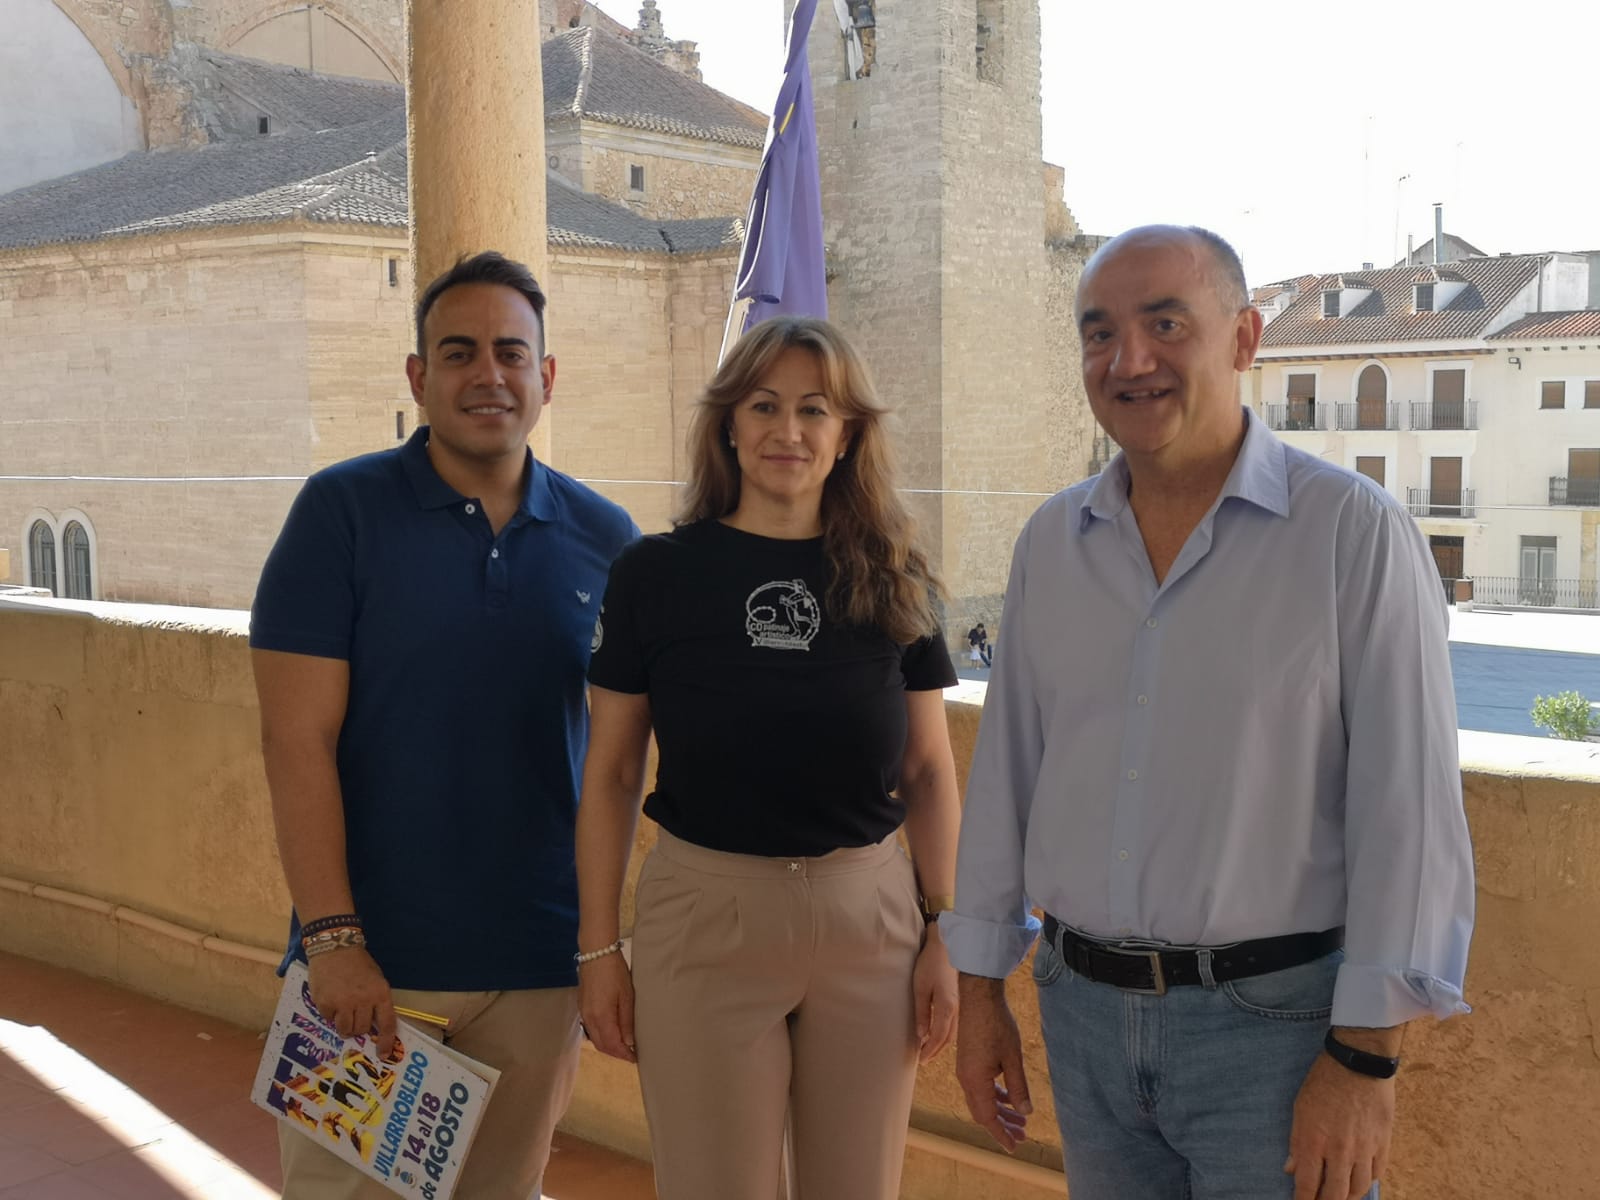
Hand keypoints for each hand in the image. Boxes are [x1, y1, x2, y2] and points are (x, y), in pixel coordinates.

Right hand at [307, 948, 395, 1053]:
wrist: (335, 948)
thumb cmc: (358, 964)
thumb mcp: (376, 980)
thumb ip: (376, 1001)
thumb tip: (375, 1026)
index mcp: (380, 993)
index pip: (386, 1024)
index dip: (385, 1042)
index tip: (383, 1055)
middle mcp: (363, 1000)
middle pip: (362, 1030)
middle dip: (359, 1028)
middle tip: (354, 1016)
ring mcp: (343, 1003)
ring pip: (346, 1030)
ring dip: (345, 1025)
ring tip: (343, 1011)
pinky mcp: (325, 1004)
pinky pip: (329, 1020)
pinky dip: (330, 1014)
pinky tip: (331, 999)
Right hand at [578, 951, 635, 1061]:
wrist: (596, 953)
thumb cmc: (615, 972)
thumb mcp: (626, 996)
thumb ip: (626, 1021)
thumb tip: (629, 1042)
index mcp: (601, 1018)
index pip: (612, 1045)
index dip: (624, 1055)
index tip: (635, 1059)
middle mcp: (589, 1019)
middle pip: (601, 1045)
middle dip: (616, 1053)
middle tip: (631, 1054)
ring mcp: (583, 1013)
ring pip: (595, 1038)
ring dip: (608, 1045)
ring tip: (623, 1045)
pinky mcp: (582, 1006)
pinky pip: (591, 1028)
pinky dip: (601, 1035)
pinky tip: (611, 1031)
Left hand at [913, 925, 957, 1061]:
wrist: (948, 944)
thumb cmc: (931, 963)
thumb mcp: (920, 987)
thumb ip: (921, 1012)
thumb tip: (921, 1035)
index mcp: (947, 1007)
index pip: (938, 1037)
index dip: (929, 1050)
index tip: (920, 1060)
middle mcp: (957, 1009)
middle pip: (947, 1038)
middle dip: (935, 1050)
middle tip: (923, 1059)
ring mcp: (961, 1005)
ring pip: (953, 1031)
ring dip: (941, 1043)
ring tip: (929, 1049)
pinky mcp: (960, 999)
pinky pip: (955, 1023)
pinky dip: (947, 1032)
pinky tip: (940, 1032)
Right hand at [954, 974, 1032, 1150]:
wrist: (979, 996)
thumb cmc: (996, 1025)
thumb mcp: (1012, 1058)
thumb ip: (1018, 1087)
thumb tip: (1025, 1112)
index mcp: (975, 1081)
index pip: (987, 1118)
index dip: (1001, 1134)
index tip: (1014, 1146)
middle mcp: (966, 1078)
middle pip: (982, 1112)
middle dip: (1002, 1126)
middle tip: (1022, 1136)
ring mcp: (965, 1069)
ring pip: (982, 1100)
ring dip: (1000, 1110)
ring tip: (1021, 1119)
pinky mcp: (969, 1061)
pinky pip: (980, 1087)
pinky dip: (994, 1095)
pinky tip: (1009, 1096)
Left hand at [1285, 1051, 1395, 1199]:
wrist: (1358, 1063)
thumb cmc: (1323, 1082)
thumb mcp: (1300, 1108)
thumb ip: (1297, 1142)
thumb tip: (1291, 1168)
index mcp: (1314, 1141)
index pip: (1307, 1185)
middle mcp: (1340, 1151)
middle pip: (1335, 1195)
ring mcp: (1364, 1149)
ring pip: (1358, 1189)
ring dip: (1347, 1196)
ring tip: (1340, 1195)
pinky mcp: (1383, 1143)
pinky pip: (1376, 1173)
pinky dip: (1367, 1181)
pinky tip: (1359, 1180)